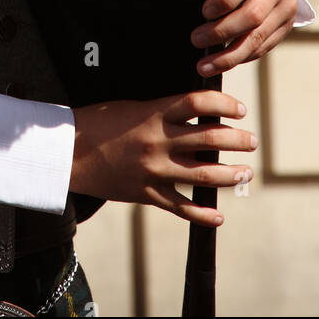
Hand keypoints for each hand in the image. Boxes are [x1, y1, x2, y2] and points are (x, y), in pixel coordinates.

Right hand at [70, 91, 255, 223]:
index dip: (224, 103)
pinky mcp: (146, 193)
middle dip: (237, 139)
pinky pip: (180, 207)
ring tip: (245, 172)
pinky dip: (202, 214)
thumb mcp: (131, 106)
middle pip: (209, 138)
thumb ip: (162, 111)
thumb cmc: (97, 122)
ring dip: (230, 174)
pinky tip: (218, 215)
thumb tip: (195, 114)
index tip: (239, 108)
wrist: (68, 152)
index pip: (198, 103)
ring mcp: (153, 170)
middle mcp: (157, 141)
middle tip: (251, 140)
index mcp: (153, 113)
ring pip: (203, 174)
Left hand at [191, 0, 297, 76]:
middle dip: (221, 32)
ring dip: (229, 56)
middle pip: (253, 16)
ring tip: (205, 66)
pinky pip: (263, 47)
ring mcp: (286, 8)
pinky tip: (223, 62)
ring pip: (258, 38)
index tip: (205, 12)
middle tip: (197, 40)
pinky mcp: (287, 26)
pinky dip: (241, 57)